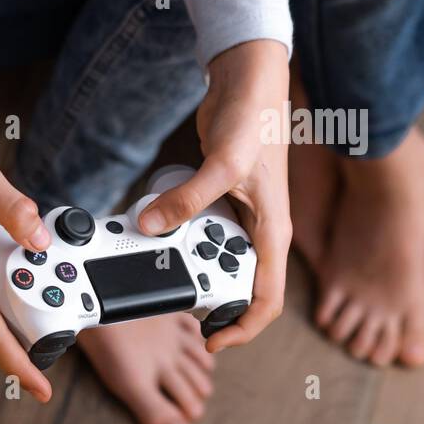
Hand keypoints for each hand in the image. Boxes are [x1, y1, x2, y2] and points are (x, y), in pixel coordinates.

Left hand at [136, 40, 291, 352]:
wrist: (250, 82)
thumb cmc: (254, 121)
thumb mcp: (223, 164)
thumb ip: (188, 199)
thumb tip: (150, 228)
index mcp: (273, 232)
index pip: (267, 299)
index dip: (243, 329)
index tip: (212, 341)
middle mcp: (259, 230)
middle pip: (238, 286)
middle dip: (209, 300)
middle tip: (175, 301)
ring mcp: (240, 215)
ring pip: (215, 259)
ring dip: (189, 267)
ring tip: (159, 265)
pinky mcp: (221, 198)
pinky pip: (200, 231)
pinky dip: (180, 237)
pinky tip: (157, 230)